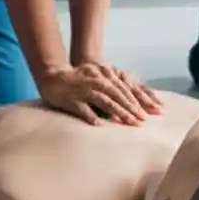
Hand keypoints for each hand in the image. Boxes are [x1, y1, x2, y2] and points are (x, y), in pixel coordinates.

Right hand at [38, 62, 162, 125]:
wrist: (52, 75)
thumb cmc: (78, 78)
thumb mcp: (97, 77)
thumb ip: (111, 86)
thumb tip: (129, 100)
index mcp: (104, 75)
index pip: (123, 89)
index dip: (135, 101)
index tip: (146, 113)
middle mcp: (96, 81)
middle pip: (117, 95)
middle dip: (130, 109)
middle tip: (140, 121)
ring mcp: (84, 90)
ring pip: (104, 101)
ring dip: (117, 112)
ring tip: (127, 123)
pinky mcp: (72, 99)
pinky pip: (83, 108)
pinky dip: (91, 116)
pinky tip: (99, 125)